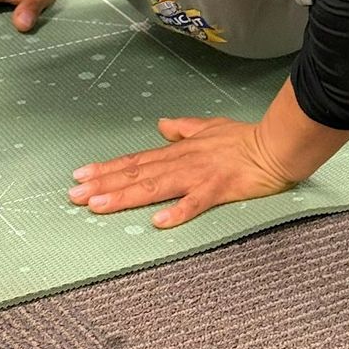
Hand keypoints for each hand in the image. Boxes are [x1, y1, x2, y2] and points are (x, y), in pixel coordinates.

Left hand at [67, 115, 297, 228]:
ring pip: (154, 187)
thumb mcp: (208, 127)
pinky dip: (176, 212)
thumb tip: (162, 125)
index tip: (80, 176)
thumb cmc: (243, 138)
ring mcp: (198, 176)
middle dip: (103, 185)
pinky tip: (157, 223)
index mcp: (178, 151)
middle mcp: (181, 162)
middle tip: (73, 195)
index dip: (107, 169)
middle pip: (136, 174)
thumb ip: (183, 129)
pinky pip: (195, 203)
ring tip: (97, 206)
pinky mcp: (218, 190)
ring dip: (124, 196)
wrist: (274, 145)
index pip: (135, 161)